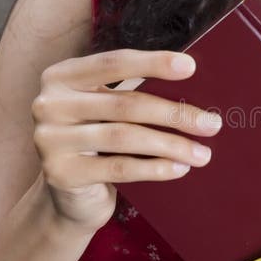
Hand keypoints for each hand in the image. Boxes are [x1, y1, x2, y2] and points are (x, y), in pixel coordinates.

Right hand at [32, 48, 221, 231]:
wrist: (68, 197)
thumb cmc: (98, 143)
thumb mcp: (106, 110)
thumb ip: (133, 91)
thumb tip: (190, 80)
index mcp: (61, 76)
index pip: (114, 63)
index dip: (153, 63)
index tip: (190, 67)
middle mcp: (49, 104)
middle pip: (125, 104)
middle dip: (174, 114)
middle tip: (211, 124)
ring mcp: (50, 140)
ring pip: (124, 137)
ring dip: (171, 145)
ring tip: (202, 153)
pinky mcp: (61, 174)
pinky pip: (119, 168)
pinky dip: (155, 168)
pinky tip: (179, 168)